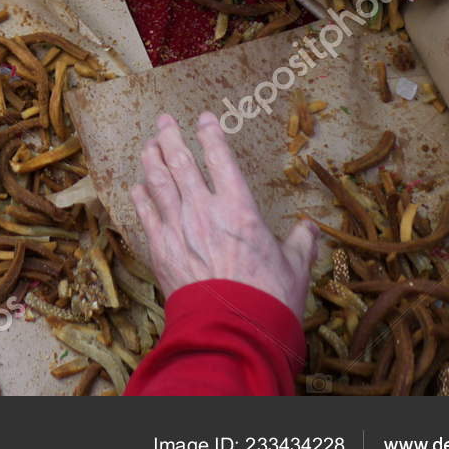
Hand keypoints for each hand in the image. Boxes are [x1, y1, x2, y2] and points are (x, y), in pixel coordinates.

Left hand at [130, 112, 317, 314]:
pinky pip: (145, 212)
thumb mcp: (295, 268)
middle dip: (170, 136)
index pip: (220, 158)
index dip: (210, 133)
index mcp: (240, 208)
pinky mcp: (160, 248)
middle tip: (164, 120)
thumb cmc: (267, 299)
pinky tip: (138, 186)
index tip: (204, 118)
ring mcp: (178, 227)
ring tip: (148, 144)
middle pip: (180, 161)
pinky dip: (141, 195)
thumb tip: (310, 228)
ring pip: (158, 181)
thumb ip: (301, 242)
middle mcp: (204, 209)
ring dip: (151, 158)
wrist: (232, 330)